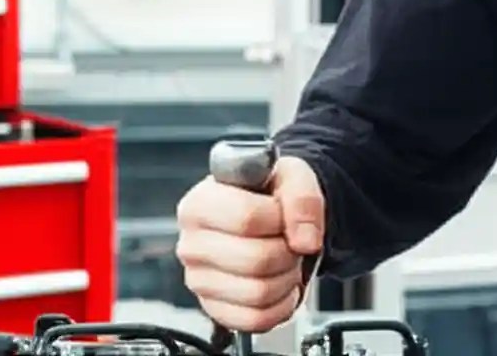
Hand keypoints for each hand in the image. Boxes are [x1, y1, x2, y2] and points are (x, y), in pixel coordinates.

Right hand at [175, 156, 324, 332]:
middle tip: (286, 240)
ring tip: (281, 260)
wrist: (266, 217)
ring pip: (259, 293)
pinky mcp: (214, 309)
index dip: (279, 219)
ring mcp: (199, 280)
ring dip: (286, 278)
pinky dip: (280, 305)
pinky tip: (276, 283)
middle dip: (287, 251)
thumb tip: (305, 240)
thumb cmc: (268, 196)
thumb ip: (301, 198)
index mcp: (199, 204)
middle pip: (256, 260)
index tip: (282, 214)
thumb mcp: (291, 177)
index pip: (246, 217)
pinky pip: (257, 320)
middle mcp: (192, 243)